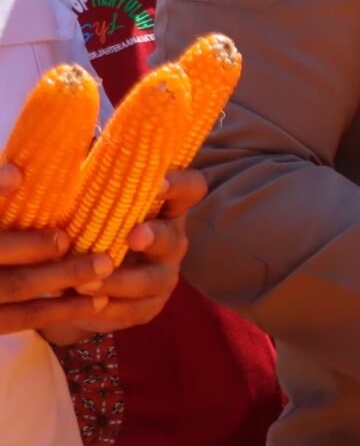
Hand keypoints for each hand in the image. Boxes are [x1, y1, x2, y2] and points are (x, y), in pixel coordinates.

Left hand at [0, 163, 202, 342]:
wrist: (86, 282)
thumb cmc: (92, 226)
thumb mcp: (94, 198)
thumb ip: (94, 170)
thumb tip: (81, 136)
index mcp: (165, 208)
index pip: (191, 188)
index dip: (180, 184)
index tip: (158, 181)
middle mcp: (172, 240)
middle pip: (173, 237)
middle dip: (153, 237)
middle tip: (132, 236)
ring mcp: (163, 275)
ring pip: (151, 279)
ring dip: (121, 280)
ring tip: (87, 282)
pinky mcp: (148, 307)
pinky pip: (133, 309)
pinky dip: (109, 307)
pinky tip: (88, 302)